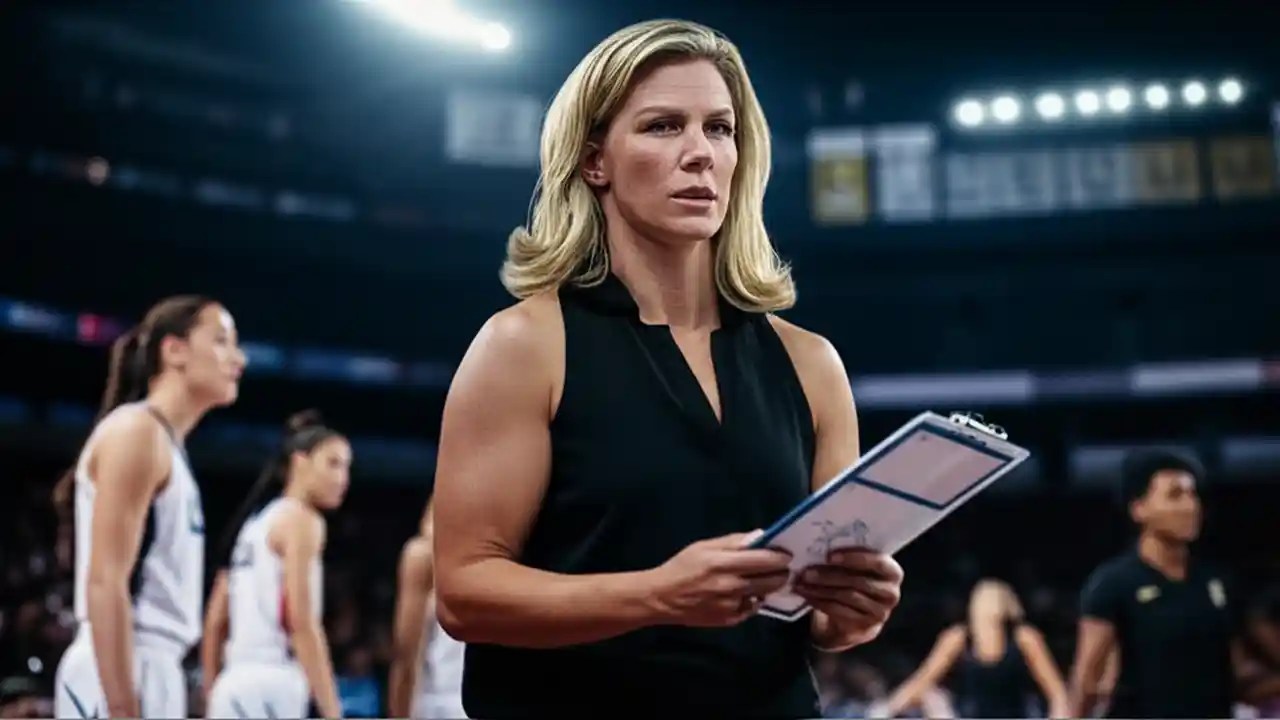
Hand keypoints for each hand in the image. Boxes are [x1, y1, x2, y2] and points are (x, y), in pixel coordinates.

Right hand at [647, 531, 791, 627]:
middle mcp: (731, 586)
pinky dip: (753, 599)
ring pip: (764, 595)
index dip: (780, 557)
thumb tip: (759, 536)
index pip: (764, 560)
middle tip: (781, 567)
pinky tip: (745, 593)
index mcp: (723, 563)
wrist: (663, 598)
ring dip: (769, 586)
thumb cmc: (682, 567)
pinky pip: (752, 608)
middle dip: (781, 572)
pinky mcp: (730, 620)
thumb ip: (733, 542)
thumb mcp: (703, 546)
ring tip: (765, 578)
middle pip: (771, 580)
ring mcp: (732, 606)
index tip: (786, 554)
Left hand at [794, 549, 902, 646]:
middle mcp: (891, 592)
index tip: (829, 556)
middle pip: (858, 581)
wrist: (858, 617)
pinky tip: (807, 595)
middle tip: (806, 572)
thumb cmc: (856, 581)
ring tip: (802, 583)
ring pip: (847, 596)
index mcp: (892, 571)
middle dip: (829, 575)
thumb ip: (848, 557)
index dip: (854, 558)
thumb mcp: (857, 567)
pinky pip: (840, 610)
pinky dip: (820, 602)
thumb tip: (819, 546)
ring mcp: (880, 611)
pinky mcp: (866, 624)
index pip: (878, 562)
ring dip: (821, 589)